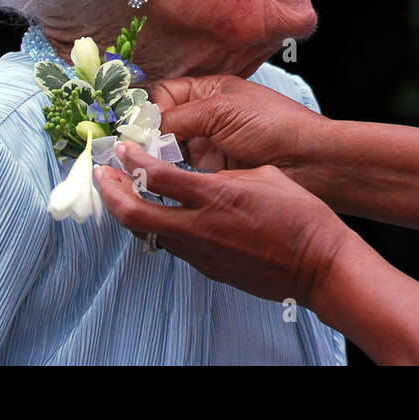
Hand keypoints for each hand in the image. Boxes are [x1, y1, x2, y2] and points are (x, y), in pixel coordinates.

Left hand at [95, 143, 350, 307]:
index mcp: (216, 195)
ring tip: (123, 195)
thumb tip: (205, 177)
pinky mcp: (210, 268)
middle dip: (111, 193)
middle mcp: (201, 226)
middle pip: (134, 213)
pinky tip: (161, 217)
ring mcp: (202, 252)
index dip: (132, 160)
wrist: (316, 263)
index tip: (121, 150)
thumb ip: (225, 174)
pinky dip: (158, 229)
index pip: (158, 176)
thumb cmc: (300, 215)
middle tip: (102, 176)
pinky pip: (173, 246)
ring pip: (149, 234)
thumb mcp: (263, 176)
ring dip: (130, 213)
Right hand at [149, 74, 325, 175]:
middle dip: (147, 132)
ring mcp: (208, 142)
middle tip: (135, 147)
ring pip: (167, 146)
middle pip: (161, 121)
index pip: (164, 93)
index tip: (140, 126)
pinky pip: (180, 168)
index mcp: (210, 90)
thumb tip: (143, 128)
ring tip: (143, 162)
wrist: (307, 161)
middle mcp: (206, 114)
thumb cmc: (274, 125)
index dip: (149, 108)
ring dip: (154, 153)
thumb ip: (179, 117)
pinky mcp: (212, 168)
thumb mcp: (221, 111)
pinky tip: (160, 175)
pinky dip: (168, 171)